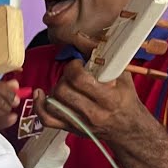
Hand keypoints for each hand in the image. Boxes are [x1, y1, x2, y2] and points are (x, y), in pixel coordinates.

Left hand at [33, 58, 147, 142]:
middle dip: (65, 77)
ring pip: (53, 103)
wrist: (128, 128)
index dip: (73, 67)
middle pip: (63, 91)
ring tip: (65, 84)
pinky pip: (47, 119)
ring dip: (55, 89)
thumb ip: (103, 58)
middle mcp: (93, 113)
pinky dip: (39, 106)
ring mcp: (80, 123)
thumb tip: (83, 38)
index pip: (80, 80)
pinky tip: (40, 94)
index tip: (78, 63)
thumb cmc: (125, 99)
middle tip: (73, 74)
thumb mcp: (122, 76)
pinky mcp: (70, 129)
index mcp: (109, 99)